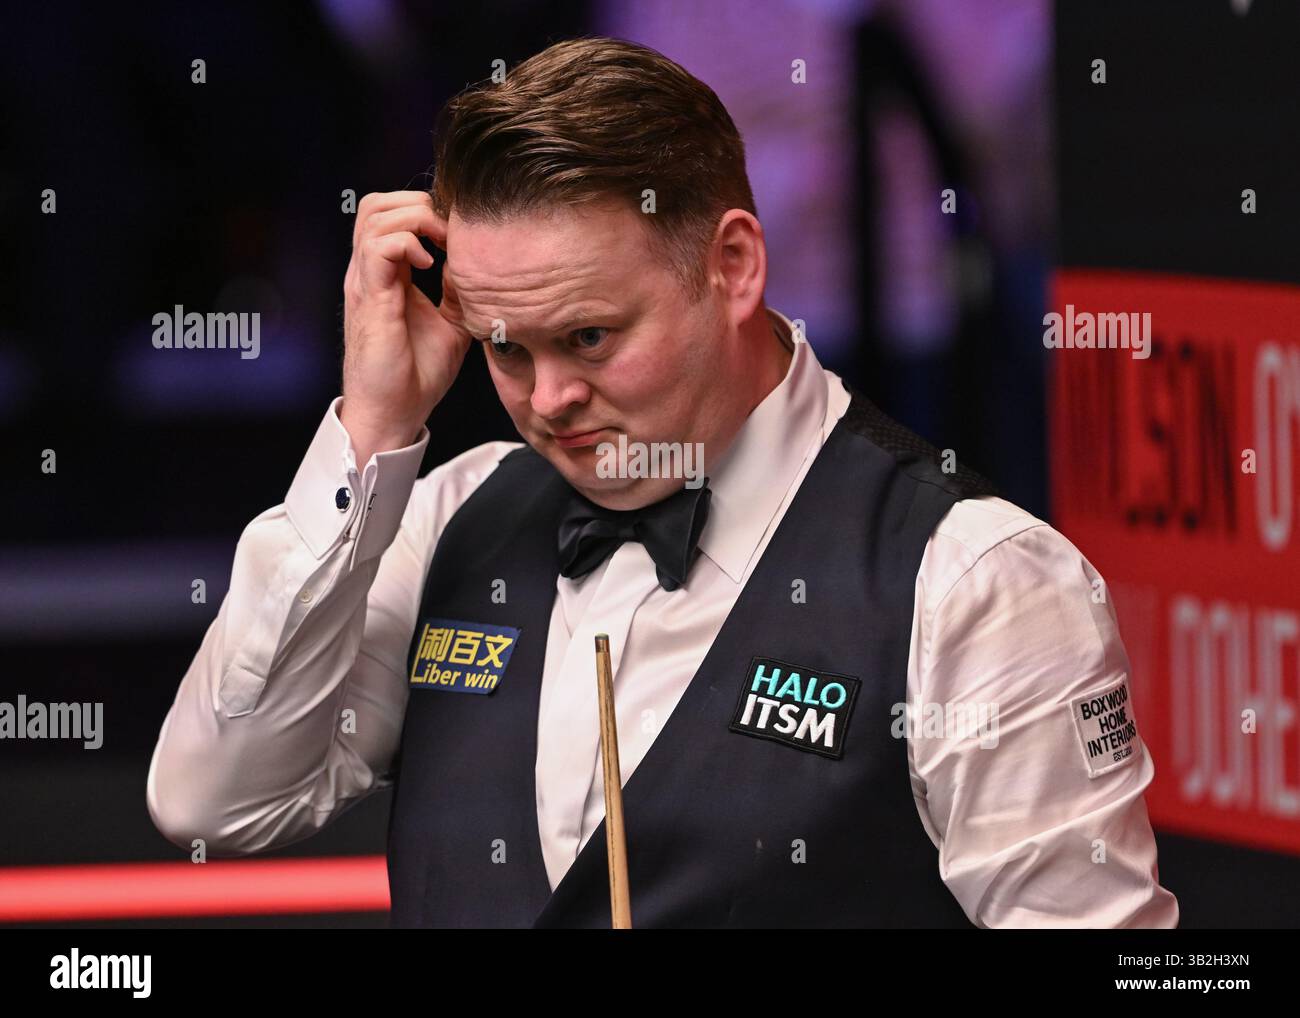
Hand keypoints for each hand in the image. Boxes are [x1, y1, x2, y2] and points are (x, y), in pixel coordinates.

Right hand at [339, 190, 471, 464]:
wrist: (395, 412)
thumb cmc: (417, 374)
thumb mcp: (451, 322)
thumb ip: (458, 290)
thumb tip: (482, 265)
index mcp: (385, 274)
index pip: (391, 214)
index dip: (426, 210)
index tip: (458, 233)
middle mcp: (369, 272)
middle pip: (377, 202)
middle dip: (419, 203)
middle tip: (449, 232)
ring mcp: (365, 282)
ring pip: (375, 214)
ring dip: (416, 218)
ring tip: (440, 243)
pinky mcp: (370, 298)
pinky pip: (379, 247)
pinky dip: (407, 243)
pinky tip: (428, 264)